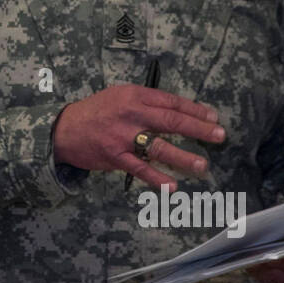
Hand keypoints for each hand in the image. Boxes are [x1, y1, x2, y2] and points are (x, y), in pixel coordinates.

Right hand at [52, 84, 224, 189]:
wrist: (64, 129)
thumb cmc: (96, 112)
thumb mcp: (119, 96)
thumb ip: (146, 103)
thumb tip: (177, 113)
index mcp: (134, 96)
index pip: (170, 101)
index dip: (194, 109)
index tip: (213, 117)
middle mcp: (131, 114)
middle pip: (170, 121)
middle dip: (198, 128)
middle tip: (219, 135)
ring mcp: (123, 137)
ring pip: (158, 146)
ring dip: (182, 156)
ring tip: (202, 165)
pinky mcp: (115, 157)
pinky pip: (140, 169)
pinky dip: (156, 179)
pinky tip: (172, 186)